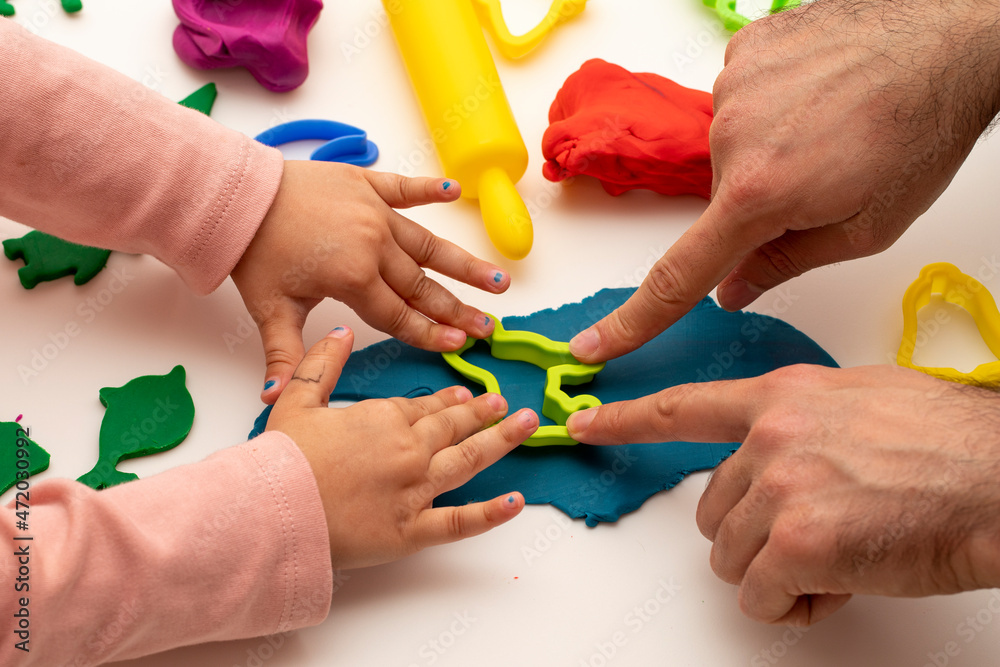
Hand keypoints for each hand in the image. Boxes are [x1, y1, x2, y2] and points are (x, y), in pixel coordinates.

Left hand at [231, 161, 511, 402]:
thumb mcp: (269, 308)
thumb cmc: (254, 253)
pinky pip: (404, 187)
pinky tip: (456, 191)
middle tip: (490, 325)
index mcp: (353, 278)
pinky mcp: (365, 184)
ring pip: (428, 244)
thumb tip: (273, 400)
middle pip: (423, 286)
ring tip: (497, 278)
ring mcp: (373, 212)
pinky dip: (429, 189)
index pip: (399, 315)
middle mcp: (373, 245)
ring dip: (464, 263)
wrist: (237, 196)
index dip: (431, 334)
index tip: (461, 345)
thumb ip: (283, 354)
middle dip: (459, 310)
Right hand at [266, 326, 538, 569]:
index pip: (424, 406)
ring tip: (524, 426)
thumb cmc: (282, 461)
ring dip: (500, 441)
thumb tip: (341, 332)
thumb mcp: (297, 400)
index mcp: (384, 418)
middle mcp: (409, 451)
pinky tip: (517, 502)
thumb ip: (323, 363)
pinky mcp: (413, 530)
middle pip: (451, 428)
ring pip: (468, 461)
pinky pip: (460, 522)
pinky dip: (491, 514)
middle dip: (480, 413)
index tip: (465, 396)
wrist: (272, 512)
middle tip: (501, 404)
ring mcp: (416, 490)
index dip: (447, 400)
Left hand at [567, 364, 999, 624]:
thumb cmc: (948, 445)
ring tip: (837, 557)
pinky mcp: (796, 544)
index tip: (583, 423)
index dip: (625, 419)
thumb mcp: (860, 402)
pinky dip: (794, 604)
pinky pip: (763, 596)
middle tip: (815, 534)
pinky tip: (840, 583)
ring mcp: (779, 488)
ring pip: (730, 557)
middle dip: (752, 535)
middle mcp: (770, 437)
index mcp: (782, 398)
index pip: (682, 409)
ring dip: (776, 571)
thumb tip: (773, 452)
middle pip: (711, 510)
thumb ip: (802, 423)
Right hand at [570, 0, 999, 363]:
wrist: (950, 37)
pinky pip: (742, 95)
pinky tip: (818, 92)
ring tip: (830, 124)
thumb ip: (786, 263)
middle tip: (824, 173)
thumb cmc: (922, 129)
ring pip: (734, 144)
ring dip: (772, 146)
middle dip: (764, 199)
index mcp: (759, 193)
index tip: (592, 346)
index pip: (677, 276)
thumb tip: (733, 291)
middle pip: (724, 198)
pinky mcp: (744, 49)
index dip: (632, 321)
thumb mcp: (867, 227)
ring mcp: (734, 85)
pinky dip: (774, 102)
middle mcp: (732, 137)